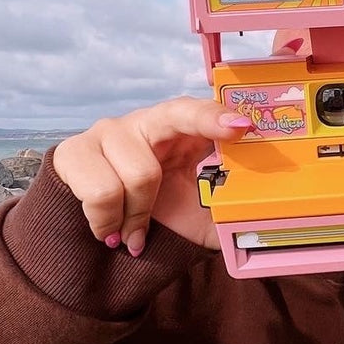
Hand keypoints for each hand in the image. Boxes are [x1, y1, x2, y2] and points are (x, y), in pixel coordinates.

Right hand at [53, 99, 251, 254]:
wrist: (102, 233)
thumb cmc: (161, 215)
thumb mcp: (201, 215)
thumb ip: (231, 211)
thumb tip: (268, 222)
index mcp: (182, 130)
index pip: (199, 110)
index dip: (218, 115)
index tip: (243, 128)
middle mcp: (146, 121)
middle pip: (169, 129)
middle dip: (182, 175)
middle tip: (164, 211)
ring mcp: (109, 132)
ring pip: (139, 174)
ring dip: (138, 216)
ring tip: (133, 229)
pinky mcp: (75, 152)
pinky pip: (101, 192)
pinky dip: (109, 223)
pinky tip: (110, 231)